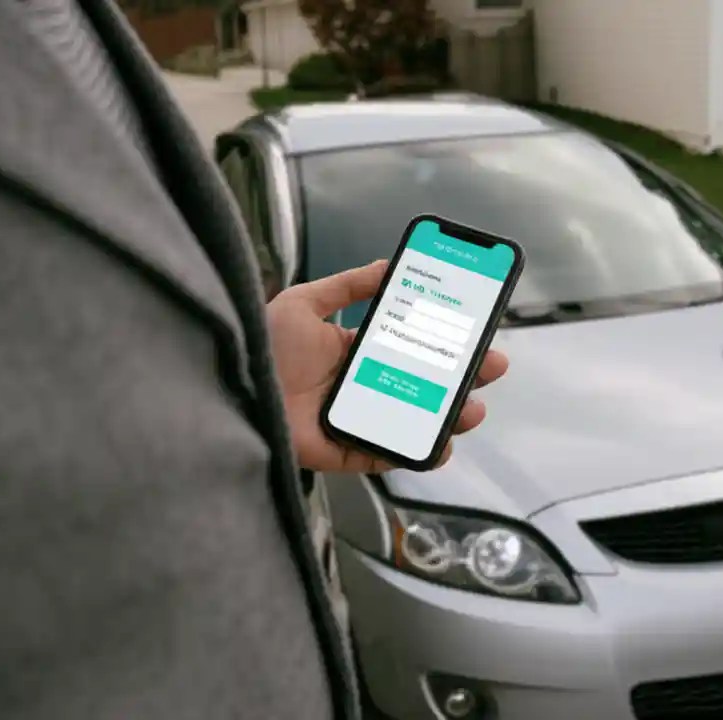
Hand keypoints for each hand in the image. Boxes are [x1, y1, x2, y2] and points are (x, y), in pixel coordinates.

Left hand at [266, 260, 508, 473]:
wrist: (231, 385)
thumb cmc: (262, 343)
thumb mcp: (304, 302)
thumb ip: (347, 286)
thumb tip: (388, 265)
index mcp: (350, 353)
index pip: (408, 348)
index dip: (442, 343)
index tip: (474, 332)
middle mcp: (357, 387)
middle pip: (421, 386)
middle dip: (460, 379)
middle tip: (491, 367)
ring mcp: (354, 420)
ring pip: (412, 422)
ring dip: (449, 417)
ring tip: (473, 409)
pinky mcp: (344, 450)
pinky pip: (387, 456)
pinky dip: (418, 454)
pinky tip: (442, 445)